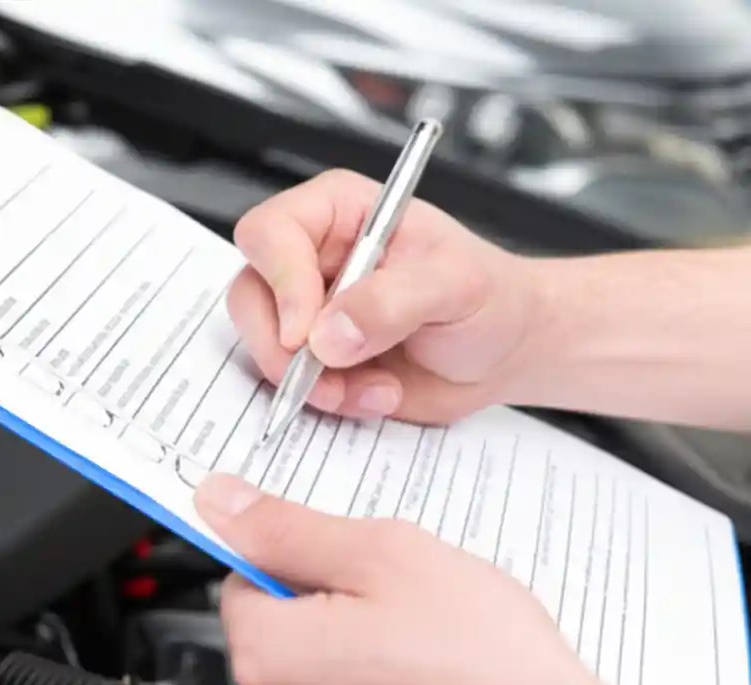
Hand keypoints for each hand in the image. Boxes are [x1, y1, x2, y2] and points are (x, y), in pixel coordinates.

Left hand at [195, 473, 635, 684]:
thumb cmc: (486, 662)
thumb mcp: (384, 556)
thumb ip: (289, 528)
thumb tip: (220, 501)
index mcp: (270, 655)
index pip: (239, 578)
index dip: (294, 554)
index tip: (339, 551)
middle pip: (275, 622)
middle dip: (328, 597)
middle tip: (397, 593)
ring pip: (316, 660)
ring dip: (357, 639)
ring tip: (424, 637)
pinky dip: (377, 679)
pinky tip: (426, 674)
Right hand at [229, 169, 539, 423]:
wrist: (504, 352)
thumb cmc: (490, 298)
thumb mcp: (457, 285)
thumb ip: (393, 301)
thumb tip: (329, 335)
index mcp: (339, 212)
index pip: (272, 233)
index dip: (281, 282)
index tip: (308, 334)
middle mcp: (311, 257)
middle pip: (250, 293)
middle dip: (284, 347)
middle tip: (330, 376)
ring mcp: (306, 310)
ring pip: (261, 344)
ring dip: (312, 381)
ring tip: (374, 388)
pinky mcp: (312, 357)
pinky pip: (287, 383)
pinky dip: (327, 401)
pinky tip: (375, 394)